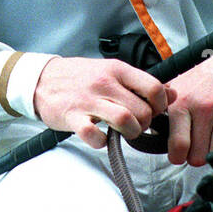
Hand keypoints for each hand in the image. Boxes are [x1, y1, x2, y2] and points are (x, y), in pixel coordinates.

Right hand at [33, 56, 174, 149]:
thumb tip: (171, 93)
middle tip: (137, 125)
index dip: (161, 105)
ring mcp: (88, 101)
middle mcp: (105, 83)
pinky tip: (101, 138)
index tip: (154, 111)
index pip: (154, 87)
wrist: (41, 79)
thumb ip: (140, 82)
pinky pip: (95, 136)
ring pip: (125, 120)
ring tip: (123, 132)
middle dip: (145, 124)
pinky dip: (102, 141)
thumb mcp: (111, 71)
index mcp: (117, 69)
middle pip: (142, 109)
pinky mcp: (73, 118)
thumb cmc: (79, 77)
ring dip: (130, 133)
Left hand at [163, 44, 212, 166]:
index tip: (179, 153)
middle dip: (194, 155)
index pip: (178, 147)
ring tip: (209, 138)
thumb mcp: (176, 84)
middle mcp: (204, 109)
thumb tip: (154, 132)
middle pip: (197, 157)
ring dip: (212, 150)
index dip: (177, 155)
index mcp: (183, 102)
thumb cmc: (201, 71)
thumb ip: (164, 107)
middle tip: (195, 146)